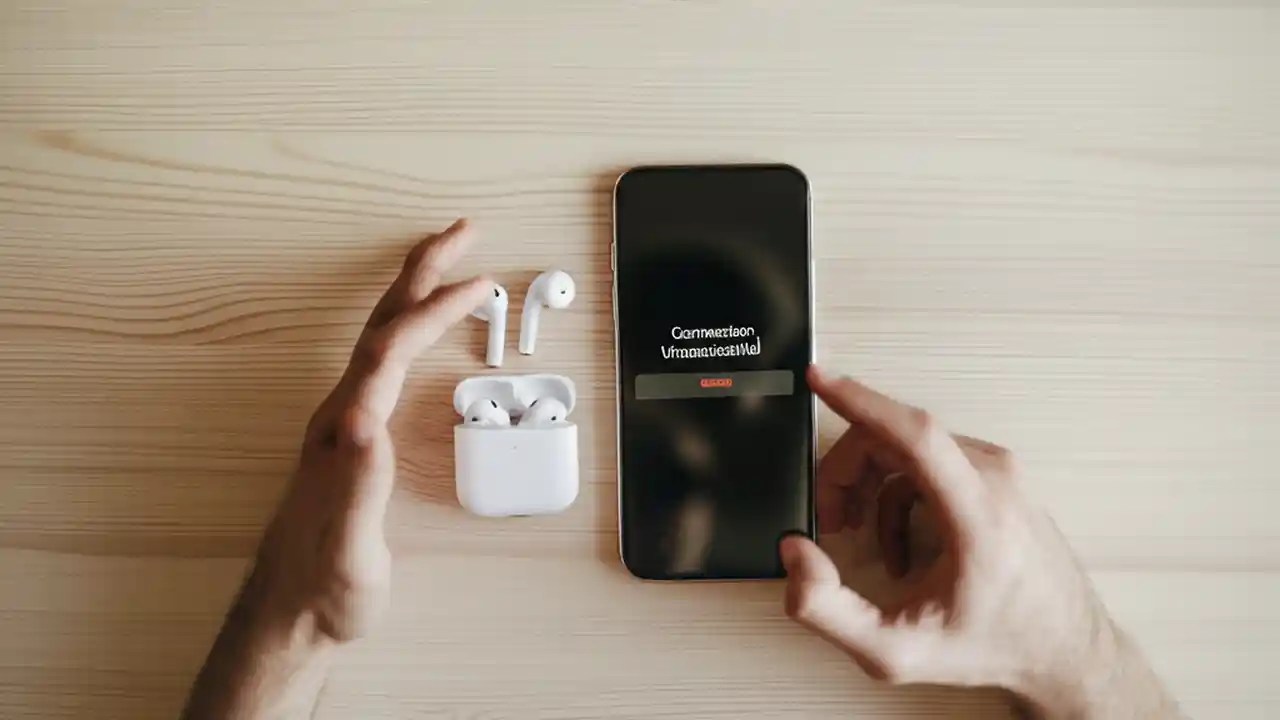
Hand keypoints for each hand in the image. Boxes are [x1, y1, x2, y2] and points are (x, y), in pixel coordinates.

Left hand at [254, 219, 490, 641]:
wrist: (291, 614)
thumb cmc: (324, 584)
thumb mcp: (348, 545)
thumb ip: (359, 484)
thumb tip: (369, 421)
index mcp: (344, 430)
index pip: (391, 349)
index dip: (434, 310)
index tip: (478, 283)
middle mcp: (341, 415)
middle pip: (383, 325)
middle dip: (422, 272)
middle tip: (463, 231)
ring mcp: (346, 425)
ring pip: (382, 339)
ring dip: (415, 293)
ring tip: (448, 264)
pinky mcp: (354, 440)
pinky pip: (386, 365)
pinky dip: (411, 331)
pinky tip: (421, 335)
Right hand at [780, 366, 1178, 718]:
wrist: (1064, 652)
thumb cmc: (993, 648)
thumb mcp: (896, 653)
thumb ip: (828, 610)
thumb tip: (795, 552)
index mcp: (978, 515)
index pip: (915, 434)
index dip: (860, 401)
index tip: (819, 378)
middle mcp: (996, 479)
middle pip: (896, 437)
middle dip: (846, 471)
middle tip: (830, 519)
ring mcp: (1002, 472)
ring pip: (910, 447)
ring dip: (871, 485)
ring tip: (865, 538)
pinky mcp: (1000, 475)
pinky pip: (931, 460)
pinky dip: (898, 492)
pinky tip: (900, 542)